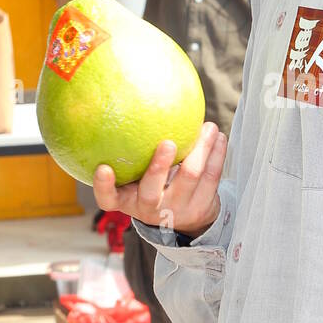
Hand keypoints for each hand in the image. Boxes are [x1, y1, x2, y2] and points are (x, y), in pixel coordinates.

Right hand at [92, 122, 225, 233]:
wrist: (187, 219)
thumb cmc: (154, 186)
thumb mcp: (136, 179)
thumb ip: (131, 155)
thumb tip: (130, 103)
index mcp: (128, 200)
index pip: (108, 199)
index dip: (103, 186)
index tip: (103, 168)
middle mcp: (150, 209)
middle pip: (152, 191)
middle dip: (159, 167)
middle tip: (167, 142)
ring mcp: (177, 210)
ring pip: (190, 177)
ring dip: (201, 149)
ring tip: (208, 127)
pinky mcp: (202, 208)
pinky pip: (212, 177)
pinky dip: (217, 154)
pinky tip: (219, 137)